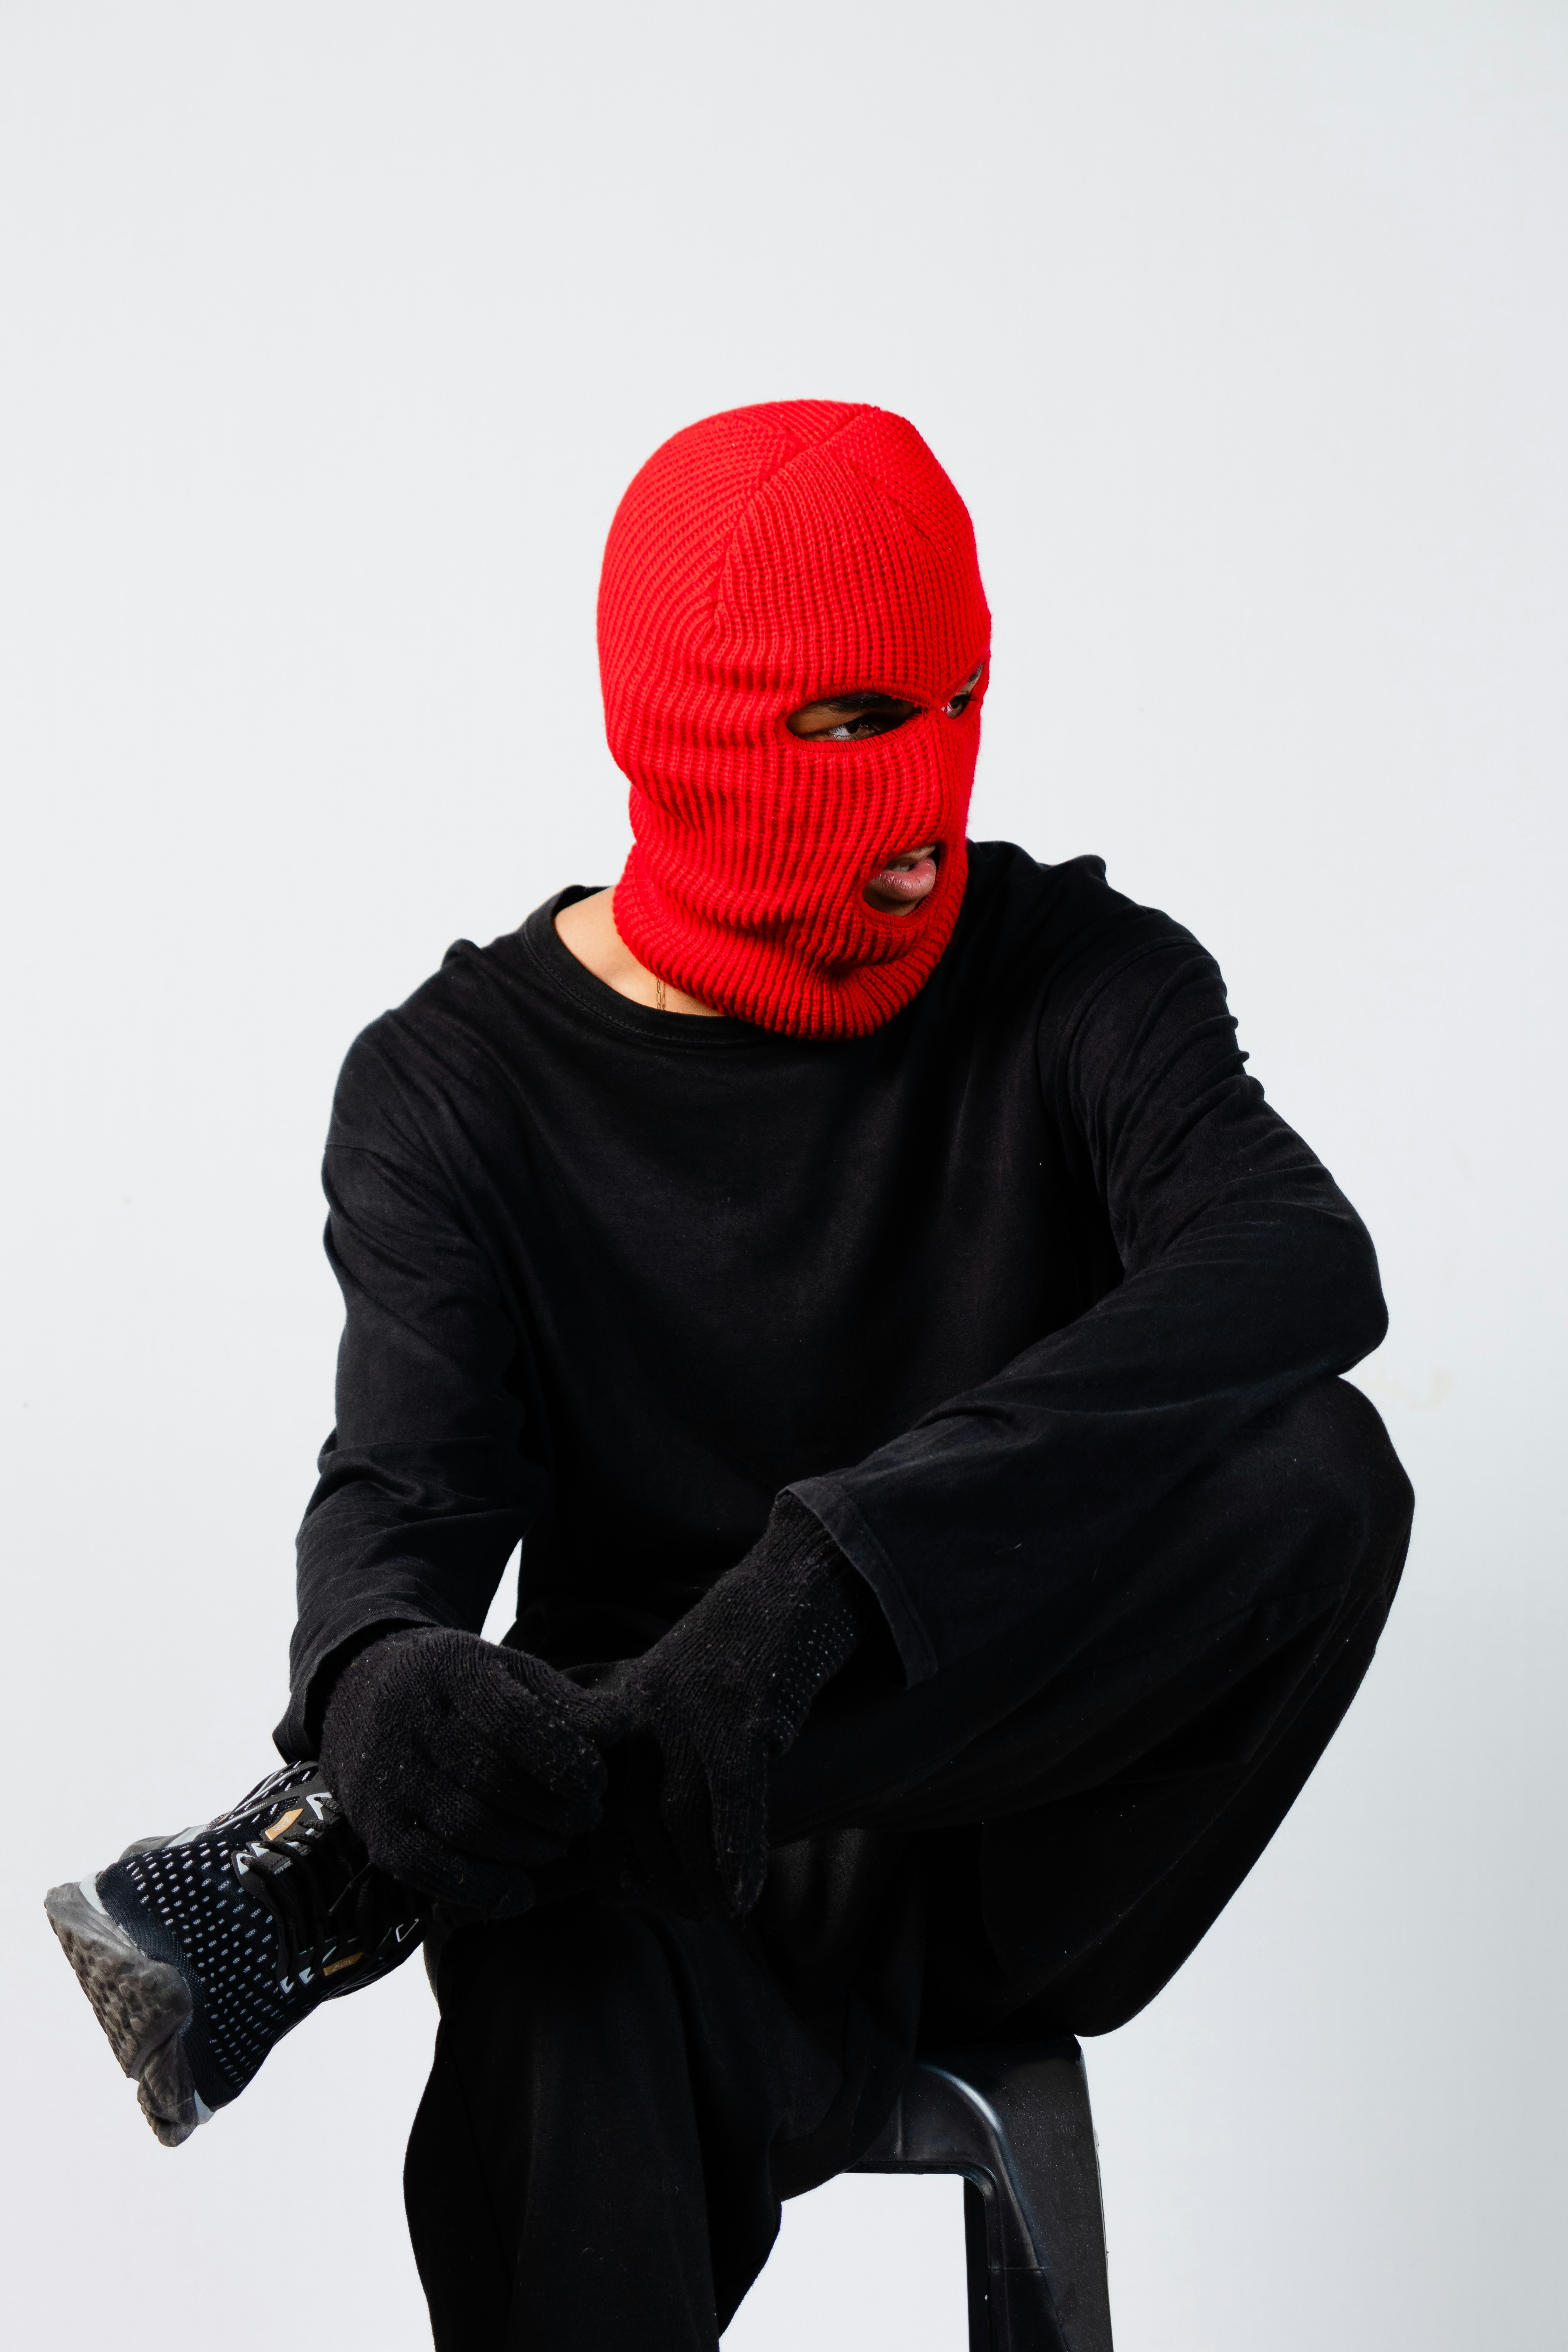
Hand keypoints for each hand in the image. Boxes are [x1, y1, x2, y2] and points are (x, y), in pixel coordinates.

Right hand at [321, 1627, 626, 1916]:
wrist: (360, 1696)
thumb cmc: (461, 1689)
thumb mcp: (510, 1672)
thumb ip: (565, 1701)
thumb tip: (619, 1729)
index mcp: (452, 1671)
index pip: (514, 1721)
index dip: (566, 1758)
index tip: (597, 1780)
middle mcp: (411, 1723)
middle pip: (496, 1781)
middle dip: (558, 1809)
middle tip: (588, 1815)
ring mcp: (388, 1781)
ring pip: (469, 1829)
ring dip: (530, 1848)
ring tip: (560, 1842)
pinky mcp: (376, 1831)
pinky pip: (431, 1871)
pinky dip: (483, 1889)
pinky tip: (520, 1890)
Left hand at [611, 1496, 865, 1919]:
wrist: (801, 1576)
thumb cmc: (748, 1646)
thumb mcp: (684, 1692)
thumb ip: (659, 1745)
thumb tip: (644, 1824)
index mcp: (629, 1705)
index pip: (598, 1800)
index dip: (614, 1855)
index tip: (633, 1894)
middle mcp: (648, 1705)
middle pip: (633, 1816)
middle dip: (661, 1877)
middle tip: (691, 1913)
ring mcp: (694, 1705)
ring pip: (679, 1814)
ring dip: (701, 1877)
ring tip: (722, 1912)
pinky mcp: (745, 1707)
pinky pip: (734, 1794)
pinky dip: (739, 1851)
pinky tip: (746, 1896)